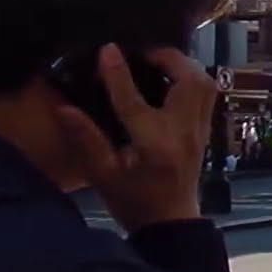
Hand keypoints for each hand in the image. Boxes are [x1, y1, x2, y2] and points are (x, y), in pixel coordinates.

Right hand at [56, 44, 217, 232]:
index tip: (108, 49)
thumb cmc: (134, 201)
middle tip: (143, 52)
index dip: (119, 73)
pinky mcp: (206, 131)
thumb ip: (86, 140)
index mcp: (154, 144)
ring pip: (205, 85)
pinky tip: (173, 78)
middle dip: (169, 59)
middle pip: (189, 82)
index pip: (135, 101)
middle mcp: (183, 132)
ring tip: (159, 61)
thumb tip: (64, 108)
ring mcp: (200, 131)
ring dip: (185, 66)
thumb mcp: (103, 175)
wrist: (171, 221)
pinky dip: (193, 79)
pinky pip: (207, 95)